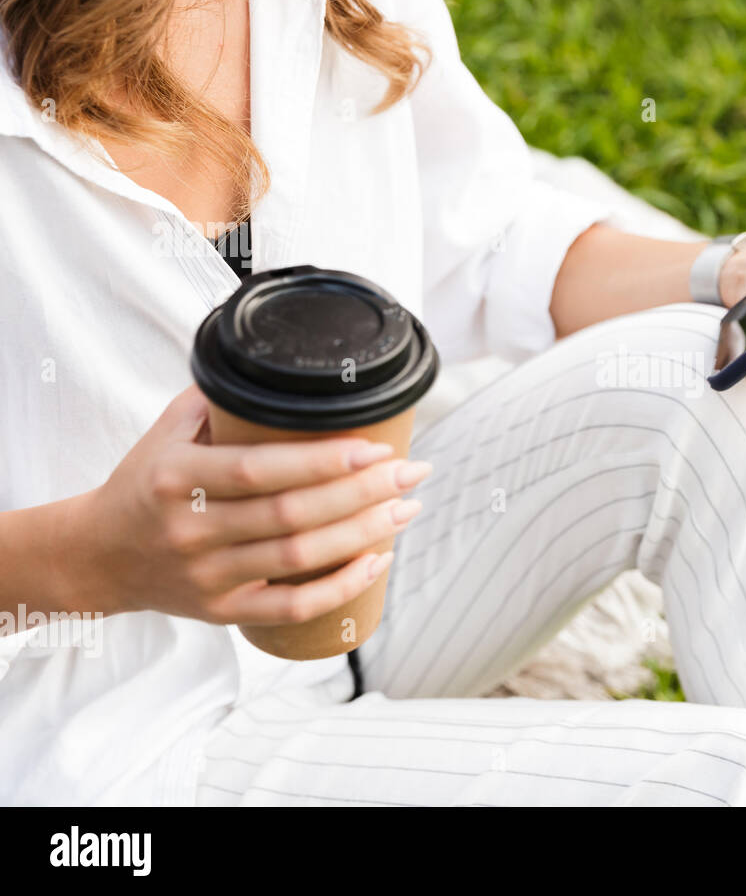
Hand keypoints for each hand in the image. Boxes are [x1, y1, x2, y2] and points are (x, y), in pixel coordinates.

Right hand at [67, 385, 429, 625]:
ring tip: (407, 508)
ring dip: (364, 534)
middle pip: (292, 515)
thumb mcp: (167, 432)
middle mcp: (191, 530)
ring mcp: (207, 576)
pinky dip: (340, 588)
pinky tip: (378, 561)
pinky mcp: (222, 612)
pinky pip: (290, 608)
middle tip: (413, 472)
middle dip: (364, 493)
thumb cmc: (146, 484)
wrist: (98, 556)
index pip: (260, 470)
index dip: (323, 461)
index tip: (376, 447)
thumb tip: (286, 367)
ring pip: (298, 560)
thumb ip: (219, 398)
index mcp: (178, 479)